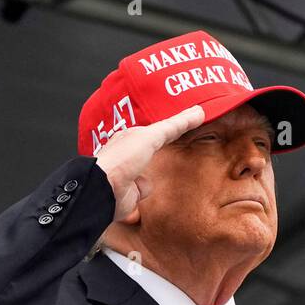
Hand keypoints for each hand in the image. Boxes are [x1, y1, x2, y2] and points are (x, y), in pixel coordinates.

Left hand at [92, 105, 205, 221]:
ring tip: (169, 165)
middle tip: (182, 142)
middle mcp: (129, 154)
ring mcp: (131, 174)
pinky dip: (149, 189)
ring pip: (152, 170)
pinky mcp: (133, 192)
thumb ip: (174, 125)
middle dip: (164, 146)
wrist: (106, 190)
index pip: (156, 127)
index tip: (188, 120)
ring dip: (157, 170)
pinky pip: (148, 189)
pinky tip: (148, 187)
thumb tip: (198, 111)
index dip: (172, 124)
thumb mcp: (151, 136)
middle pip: (153, 148)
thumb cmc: (122, 159)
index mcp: (131, 136)